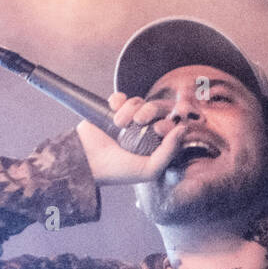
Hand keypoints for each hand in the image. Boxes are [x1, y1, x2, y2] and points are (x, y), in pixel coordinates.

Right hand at [75, 92, 192, 186]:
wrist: (85, 162)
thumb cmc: (117, 171)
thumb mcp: (149, 169)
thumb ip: (169, 152)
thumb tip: (182, 129)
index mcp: (153, 144)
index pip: (169, 125)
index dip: (167, 122)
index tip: (158, 129)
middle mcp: (141, 131)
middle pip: (154, 109)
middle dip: (148, 111)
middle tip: (138, 122)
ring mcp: (126, 121)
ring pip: (137, 102)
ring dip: (129, 109)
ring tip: (118, 124)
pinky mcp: (110, 112)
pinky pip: (120, 97)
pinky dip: (118, 100)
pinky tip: (113, 110)